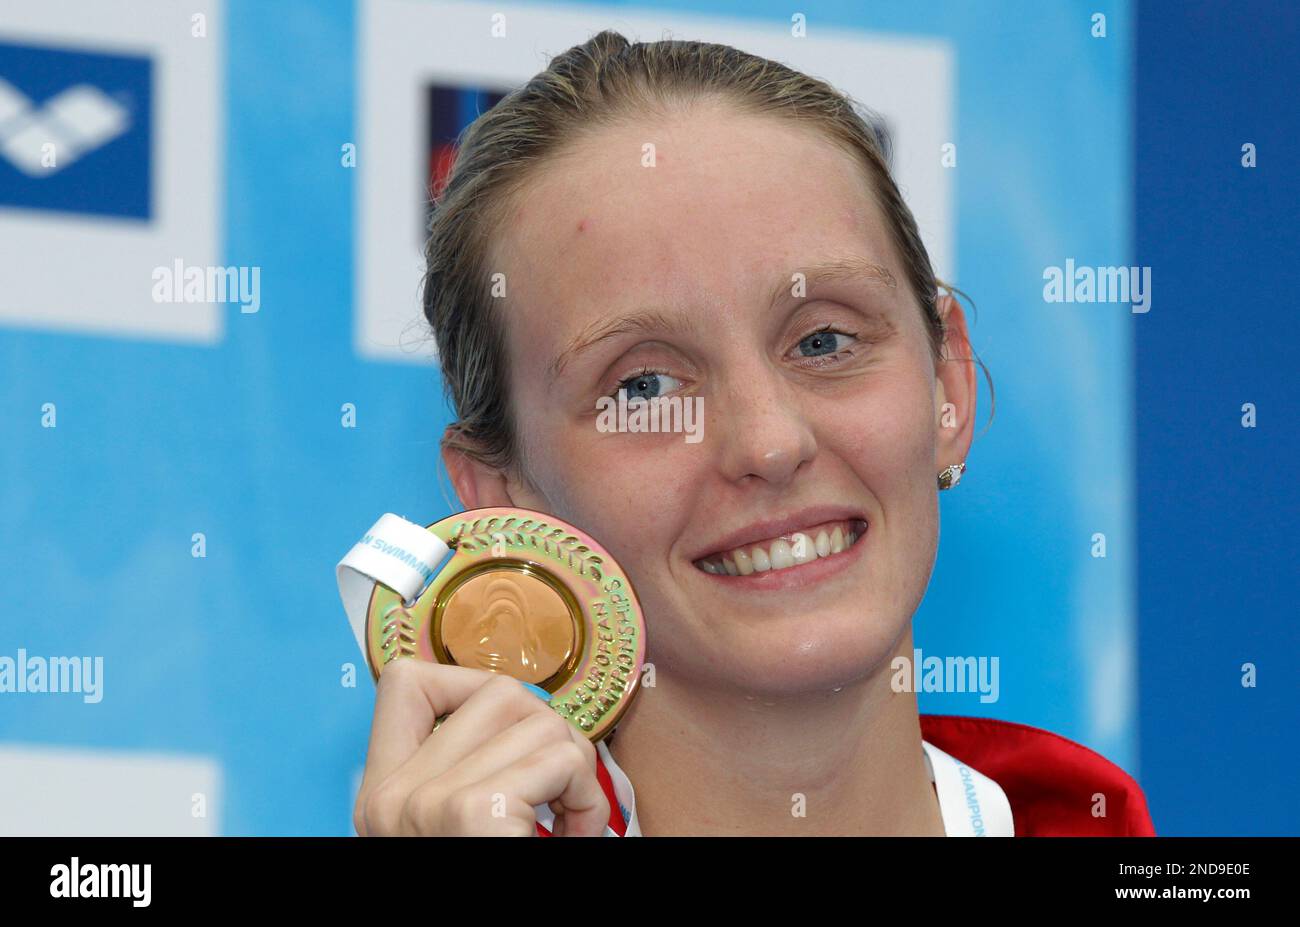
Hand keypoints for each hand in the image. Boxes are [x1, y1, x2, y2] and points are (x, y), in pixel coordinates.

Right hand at [353, 660, 608, 835]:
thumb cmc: (480, 876)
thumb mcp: (446, 824)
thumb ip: (460, 773)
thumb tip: (521, 715)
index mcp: (382, 795)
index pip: (404, 682)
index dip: (468, 682)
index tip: (508, 733)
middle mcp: (393, 797)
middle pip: (496, 693)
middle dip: (547, 732)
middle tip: (558, 790)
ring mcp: (431, 803)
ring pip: (539, 721)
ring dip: (575, 768)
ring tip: (570, 819)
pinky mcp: (476, 813)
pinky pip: (563, 761)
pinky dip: (588, 797)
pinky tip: (576, 833)